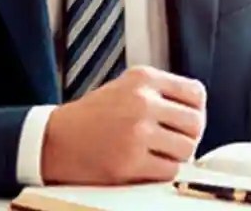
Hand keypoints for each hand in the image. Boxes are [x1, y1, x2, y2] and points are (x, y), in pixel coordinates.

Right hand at [41, 65, 206, 184]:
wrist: (53, 139)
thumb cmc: (92, 116)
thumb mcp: (125, 87)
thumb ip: (160, 92)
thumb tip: (197, 111)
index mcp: (143, 78)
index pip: (196, 93)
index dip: (196, 111)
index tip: (185, 121)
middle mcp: (142, 101)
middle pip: (196, 123)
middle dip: (189, 136)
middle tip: (174, 142)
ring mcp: (136, 132)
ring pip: (186, 149)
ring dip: (176, 156)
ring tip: (159, 154)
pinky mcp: (129, 162)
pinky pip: (170, 171)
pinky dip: (163, 172)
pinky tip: (146, 165)